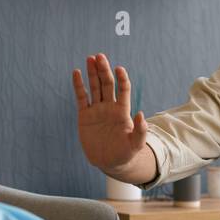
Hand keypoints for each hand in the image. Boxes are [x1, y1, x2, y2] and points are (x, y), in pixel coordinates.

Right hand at [72, 53, 147, 174]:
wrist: (109, 162)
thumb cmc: (125, 154)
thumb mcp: (135, 145)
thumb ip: (140, 132)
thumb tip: (142, 115)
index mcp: (122, 110)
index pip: (123, 89)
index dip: (122, 79)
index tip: (119, 69)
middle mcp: (109, 107)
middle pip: (107, 84)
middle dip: (104, 70)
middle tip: (100, 56)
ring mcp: (97, 110)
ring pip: (94, 87)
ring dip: (92, 73)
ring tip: (90, 58)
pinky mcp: (85, 115)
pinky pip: (81, 97)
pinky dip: (78, 85)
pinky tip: (76, 73)